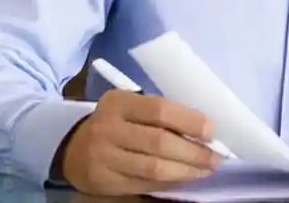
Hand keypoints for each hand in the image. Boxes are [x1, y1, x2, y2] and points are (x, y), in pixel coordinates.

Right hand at [57, 89, 221, 195]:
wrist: (73, 147)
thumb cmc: (115, 121)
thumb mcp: (130, 106)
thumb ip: (159, 113)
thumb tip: (203, 129)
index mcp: (118, 103)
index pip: (159, 110)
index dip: (190, 121)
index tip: (212, 131)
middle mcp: (107, 129)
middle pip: (159, 143)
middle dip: (193, 152)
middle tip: (215, 157)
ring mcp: (103, 157)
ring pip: (153, 168)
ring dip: (186, 171)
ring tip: (205, 169)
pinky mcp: (105, 182)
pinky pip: (144, 185)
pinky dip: (169, 183)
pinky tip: (183, 178)